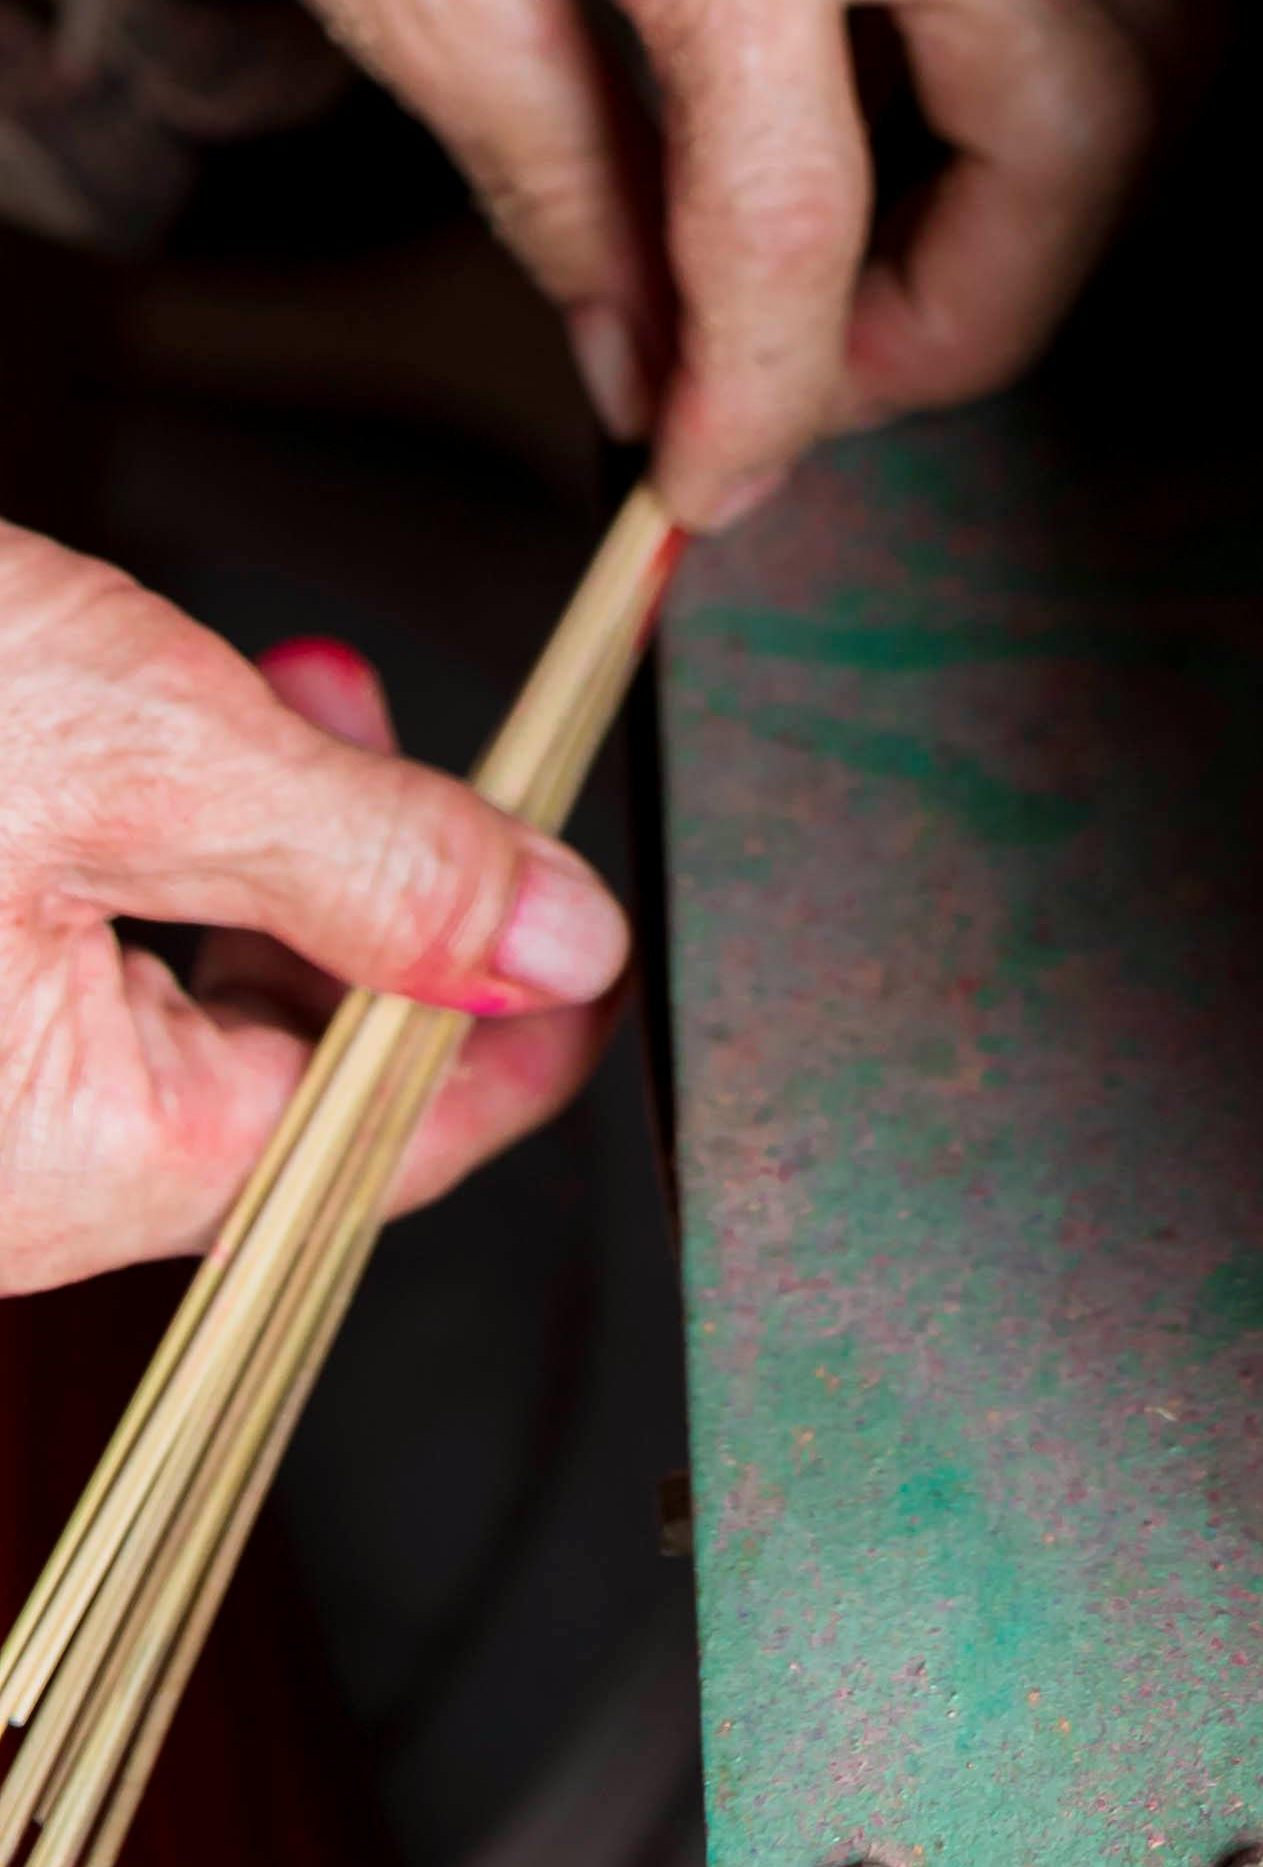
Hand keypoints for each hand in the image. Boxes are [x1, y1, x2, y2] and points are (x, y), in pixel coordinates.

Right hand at [0, 545, 623, 1293]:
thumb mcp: (142, 750)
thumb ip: (370, 863)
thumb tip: (563, 949)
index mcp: (68, 1169)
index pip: (365, 1158)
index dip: (503, 1041)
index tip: (590, 928)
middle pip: (275, 1081)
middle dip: (369, 896)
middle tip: (380, 716)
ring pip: (177, 1018)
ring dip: (266, 861)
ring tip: (272, 697)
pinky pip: (68, 993)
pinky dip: (148, 867)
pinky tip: (140, 738)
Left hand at [234, 0, 1197, 530]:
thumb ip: (545, 174)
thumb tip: (655, 361)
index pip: (795, 216)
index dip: (765, 398)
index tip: (712, 478)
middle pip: (1082, 133)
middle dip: (975, 311)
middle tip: (830, 359)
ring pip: (1180, 25)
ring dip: (1072, 183)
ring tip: (909, 233)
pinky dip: (1129, 25)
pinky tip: (985, 63)